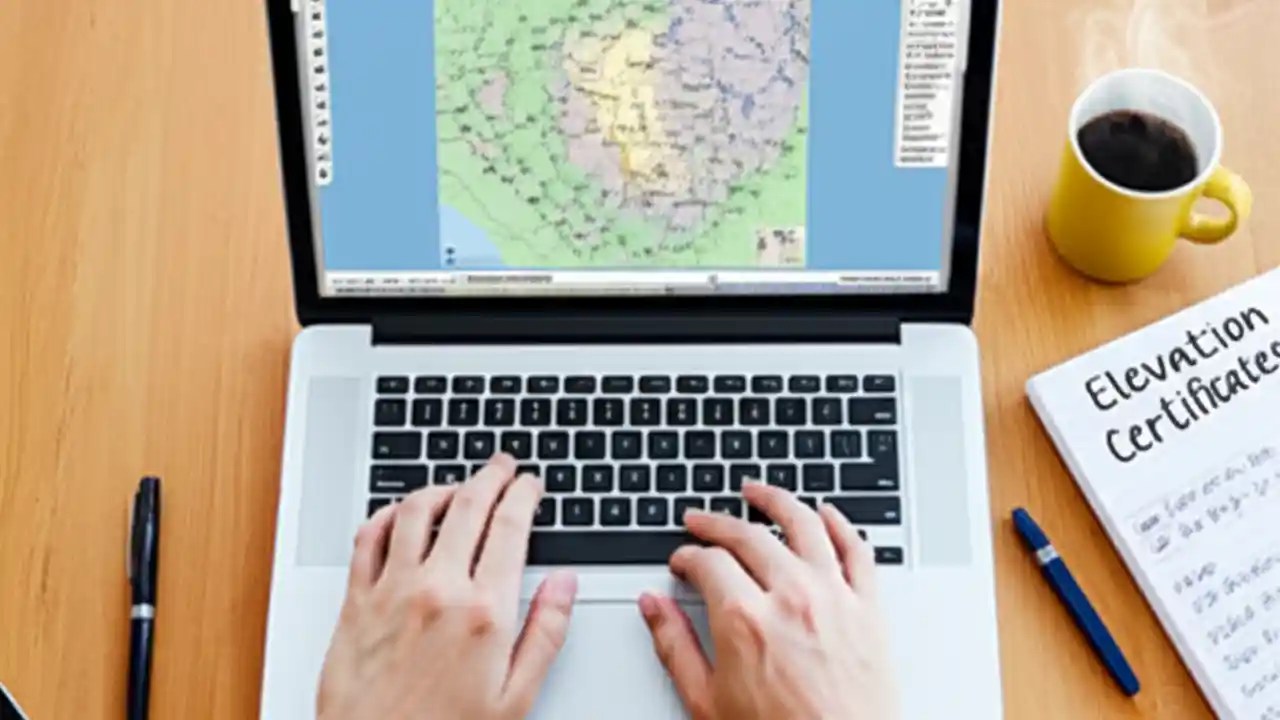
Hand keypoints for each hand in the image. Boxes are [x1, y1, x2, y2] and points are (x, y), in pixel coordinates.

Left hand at [317, 455, 577, 719]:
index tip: (531, 485)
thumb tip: (564, 585)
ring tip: (457, 486)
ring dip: (443, 487)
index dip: (524, 494)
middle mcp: (438, 591)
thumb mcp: (516, 698)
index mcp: (485, 612)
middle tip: (502, 466)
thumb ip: (545, 634)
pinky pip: (369, 537)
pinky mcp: (356, 602)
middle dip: (490, 475)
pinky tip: (401, 514)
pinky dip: (388, 513)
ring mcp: (393, 591)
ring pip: (417, 510)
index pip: (510, 526)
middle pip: (468, 505)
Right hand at [639, 483, 897, 719]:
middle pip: (748, 535)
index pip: (708, 561)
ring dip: (776, 500)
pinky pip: (856, 549)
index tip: (682, 559)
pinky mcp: (869, 609)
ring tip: (757, 491)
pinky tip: (825, 513)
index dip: (688, 554)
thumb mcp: (707, 702)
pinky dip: (839, 523)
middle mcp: (791, 598)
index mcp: (745, 620)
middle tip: (701, 520)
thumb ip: (675, 647)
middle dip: (717, 522)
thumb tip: (653, 608)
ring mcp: (834, 599)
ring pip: (804, 524)